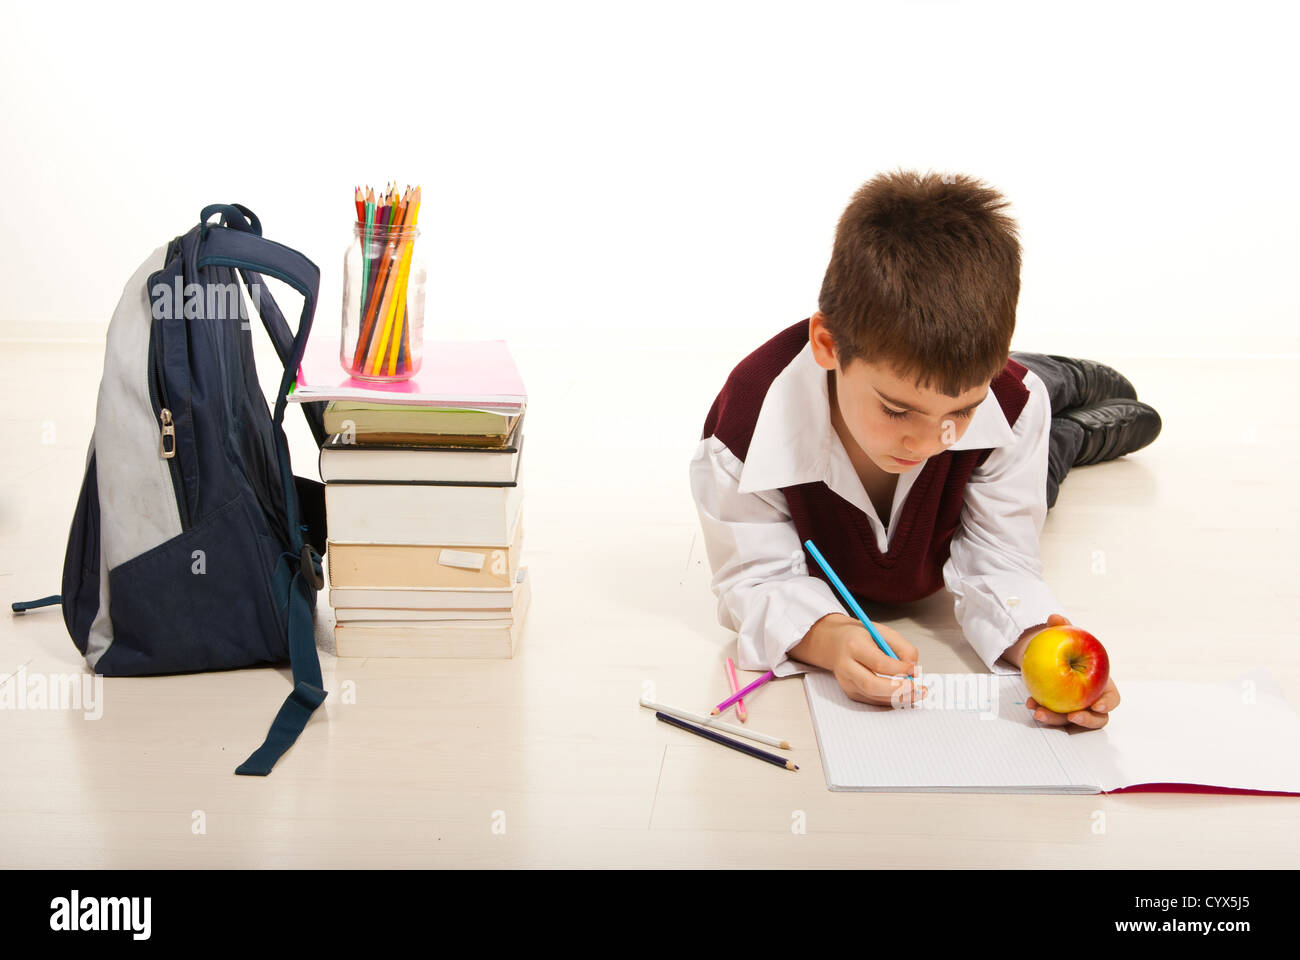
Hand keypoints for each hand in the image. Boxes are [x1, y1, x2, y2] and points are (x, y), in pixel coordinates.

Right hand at [824, 617, 925, 706]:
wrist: (834, 643)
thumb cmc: (859, 637)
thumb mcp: (882, 632)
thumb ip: (902, 648)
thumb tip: (914, 670)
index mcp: (854, 646)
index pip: (879, 663)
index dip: (900, 669)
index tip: (915, 670)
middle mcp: (847, 666)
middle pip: (872, 685)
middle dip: (898, 690)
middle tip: (918, 689)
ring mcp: (847, 682)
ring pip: (874, 696)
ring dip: (899, 698)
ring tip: (917, 693)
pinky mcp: (851, 692)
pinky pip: (874, 700)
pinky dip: (891, 699)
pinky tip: (903, 694)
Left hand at [1023, 614, 1120, 728]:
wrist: (1050, 656)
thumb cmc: (1067, 648)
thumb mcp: (1066, 636)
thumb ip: (1063, 627)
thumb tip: (1055, 618)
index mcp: (1102, 684)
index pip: (1112, 698)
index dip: (1108, 704)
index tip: (1096, 705)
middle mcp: (1092, 701)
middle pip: (1095, 718)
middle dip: (1084, 721)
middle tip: (1070, 716)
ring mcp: (1076, 709)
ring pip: (1071, 721)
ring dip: (1056, 720)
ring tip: (1039, 712)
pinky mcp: (1059, 712)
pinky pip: (1053, 716)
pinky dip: (1042, 711)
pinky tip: (1030, 703)